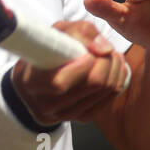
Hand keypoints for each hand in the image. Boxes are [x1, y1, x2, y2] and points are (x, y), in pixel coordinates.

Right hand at [11, 20, 129, 124]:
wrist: (33, 83)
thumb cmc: (44, 53)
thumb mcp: (55, 33)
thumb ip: (79, 32)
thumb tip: (104, 49)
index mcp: (33, 82)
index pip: (62, 81)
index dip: (85, 63)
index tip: (90, 50)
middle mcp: (47, 104)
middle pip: (92, 84)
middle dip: (107, 62)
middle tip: (109, 49)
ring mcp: (65, 114)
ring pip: (103, 92)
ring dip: (115, 70)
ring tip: (113, 56)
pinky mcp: (80, 118)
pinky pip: (107, 100)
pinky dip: (116, 82)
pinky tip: (115, 69)